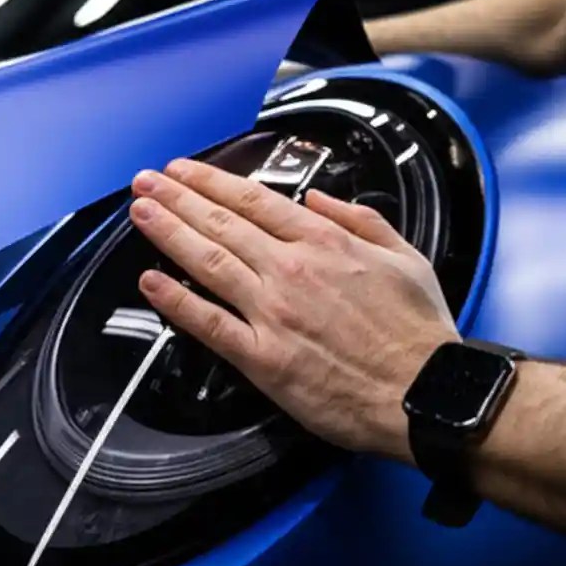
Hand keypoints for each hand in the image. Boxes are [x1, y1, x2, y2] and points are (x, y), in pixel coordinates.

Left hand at [128, 159, 460, 462]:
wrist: (425, 393)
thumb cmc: (418, 333)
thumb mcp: (405, 257)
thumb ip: (360, 220)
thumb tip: (321, 199)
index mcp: (326, 243)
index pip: (255, 201)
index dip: (212, 181)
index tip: (186, 171)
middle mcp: (292, 270)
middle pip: (221, 223)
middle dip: (177, 197)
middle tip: (145, 182)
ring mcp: (273, 313)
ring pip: (208, 262)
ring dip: (169, 232)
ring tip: (141, 212)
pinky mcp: (264, 358)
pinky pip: (210, 323)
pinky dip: (177, 301)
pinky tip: (151, 283)